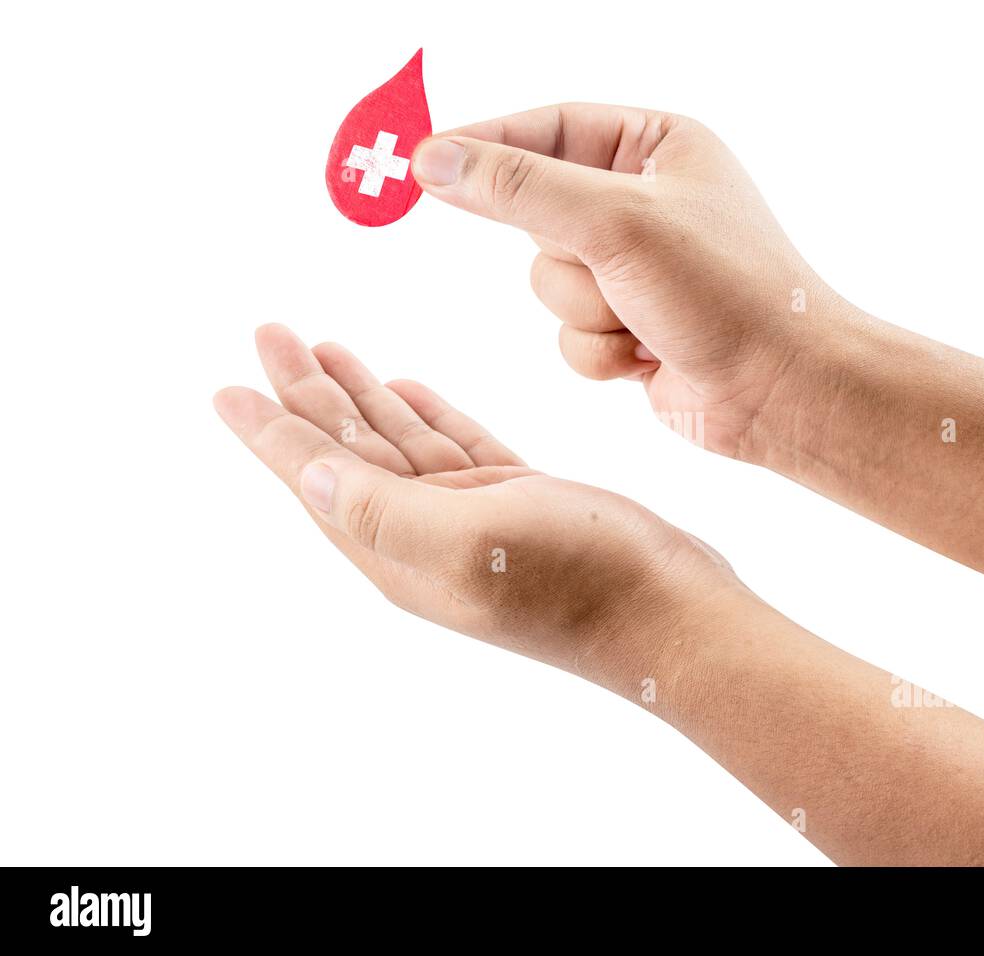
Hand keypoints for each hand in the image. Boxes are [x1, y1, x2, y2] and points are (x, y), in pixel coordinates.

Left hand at [213, 324, 742, 682]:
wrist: (673, 613)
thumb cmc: (580, 583)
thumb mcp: (469, 541)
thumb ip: (380, 509)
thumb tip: (305, 474)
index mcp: (399, 549)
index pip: (315, 477)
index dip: (268, 432)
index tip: (223, 388)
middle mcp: (425, 535)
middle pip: (348, 450)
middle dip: (306, 392)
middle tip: (272, 330)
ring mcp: (473, 518)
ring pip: (399, 443)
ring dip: (360, 395)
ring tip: (326, 347)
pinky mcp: (519, 501)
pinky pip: (454, 448)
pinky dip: (425, 414)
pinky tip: (407, 388)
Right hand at [410, 104, 846, 459]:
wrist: (783, 392)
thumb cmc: (727, 290)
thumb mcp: (616, 220)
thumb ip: (518, 188)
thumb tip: (432, 160)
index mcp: (658, 146)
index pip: (550, 126)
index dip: (487, 145)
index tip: (422, 162)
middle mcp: (645, 202)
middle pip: (538, 216)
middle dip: (569, 257)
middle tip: (614, 268)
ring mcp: (636, 269)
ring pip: (546, 283)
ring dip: (586, 311)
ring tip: (645, 318)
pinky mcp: (631, 327)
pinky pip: (568, 335)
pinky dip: (600, 352)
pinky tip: (648, 357)